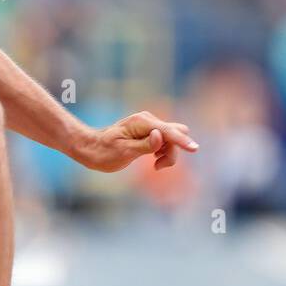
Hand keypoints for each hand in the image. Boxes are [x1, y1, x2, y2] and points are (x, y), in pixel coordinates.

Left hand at [76, 111, 198, 173]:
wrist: (91, 149)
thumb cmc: (104, 152)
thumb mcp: (123, 152)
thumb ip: (145, 145)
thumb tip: (160, 136)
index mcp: (141, 123)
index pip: (168, 132)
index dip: (182, 141)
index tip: (194, 149)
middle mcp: (147, 120)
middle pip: (175, 133)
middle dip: (173, 149)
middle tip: (157, 164)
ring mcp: (149, 125)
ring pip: (172, 139)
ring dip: (168, 153)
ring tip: (154, 164)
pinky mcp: (149, 132)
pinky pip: (166, 141)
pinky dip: (164, 152)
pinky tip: (153, 160)